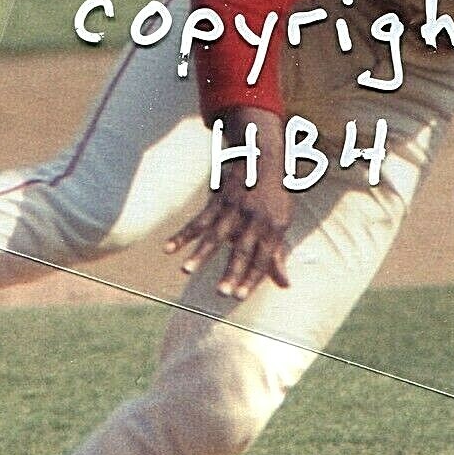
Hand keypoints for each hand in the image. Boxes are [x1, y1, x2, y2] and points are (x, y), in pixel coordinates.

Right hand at [165, 106, 292, 299]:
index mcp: (273, 228)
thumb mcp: (282, 223)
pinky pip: (198, 221)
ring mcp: (235, 209)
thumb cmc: (276, 196)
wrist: (264, 157)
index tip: (239, 297)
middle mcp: (254, 219)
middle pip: (241, 249)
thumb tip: (285, 286)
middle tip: (221, 293)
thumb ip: (278, 256)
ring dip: (200, 254)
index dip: (251, 277)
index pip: (262, 258)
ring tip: (186, 271)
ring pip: (216, 235)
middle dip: (231, 271)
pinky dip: (183, 235)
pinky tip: (169, 248)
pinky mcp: (218, 201)